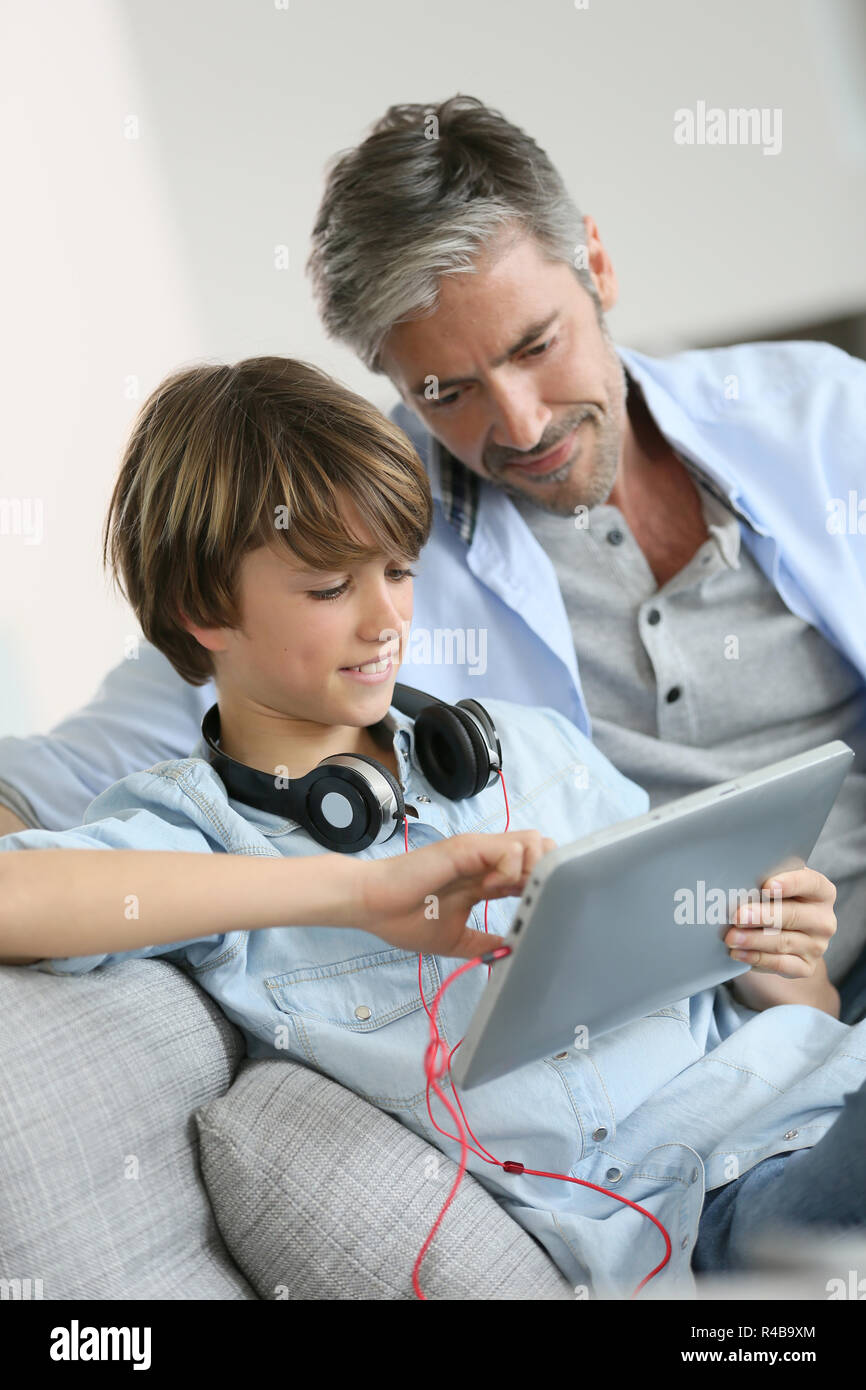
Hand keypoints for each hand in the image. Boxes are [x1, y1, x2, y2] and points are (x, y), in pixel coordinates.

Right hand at [354, 829, 556, 957]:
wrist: (371, 906)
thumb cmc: (404, 918)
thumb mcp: (457, 939)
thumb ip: (486, 942)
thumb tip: (513, 953)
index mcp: (486, 878)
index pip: (534, 870)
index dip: (543, 887)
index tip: (533, 912)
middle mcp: (487, 860)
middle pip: (543, 848)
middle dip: (546, 873)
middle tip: (526, 900)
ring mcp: (479, 850)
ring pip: (535, 841)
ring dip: (531, 869)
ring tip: (508, 894)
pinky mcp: (467, 848)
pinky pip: (510, 850)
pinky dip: (510, 871)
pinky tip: (489, 890)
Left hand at [724, 867, 836, 978]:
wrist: (784, 935)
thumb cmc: (776, 902)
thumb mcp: (776, 887)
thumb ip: (765, 882)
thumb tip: (739, 883)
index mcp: (821, 892)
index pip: (810, 883)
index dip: (790, 883)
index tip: (766, 886)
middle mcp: (823, 920)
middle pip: (794, 915)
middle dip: (763, 916)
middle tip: (739, 916)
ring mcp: (817, 946)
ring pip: (784, 942)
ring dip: (754, 940)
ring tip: (731, 938)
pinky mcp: (807, 967)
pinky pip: (781, 964)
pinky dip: (757, 958)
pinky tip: (738, 953)